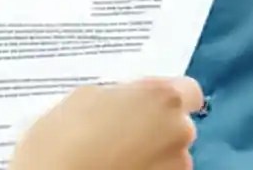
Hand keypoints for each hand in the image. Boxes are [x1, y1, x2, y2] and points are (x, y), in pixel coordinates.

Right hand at [9, 77, 203, 169]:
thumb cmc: (64, 142)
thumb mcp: (84, 98)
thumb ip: (118, 95)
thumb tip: (124, 101)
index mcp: (163, 99)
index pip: (188, 90)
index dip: (164, 96)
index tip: (142, 102)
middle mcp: (179, 132)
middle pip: (176, 123)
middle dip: (153, 125)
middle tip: (117, 130)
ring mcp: (175, 167)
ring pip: (168, 154)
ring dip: (147, 152)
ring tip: (110, 156)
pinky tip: (113, 169)